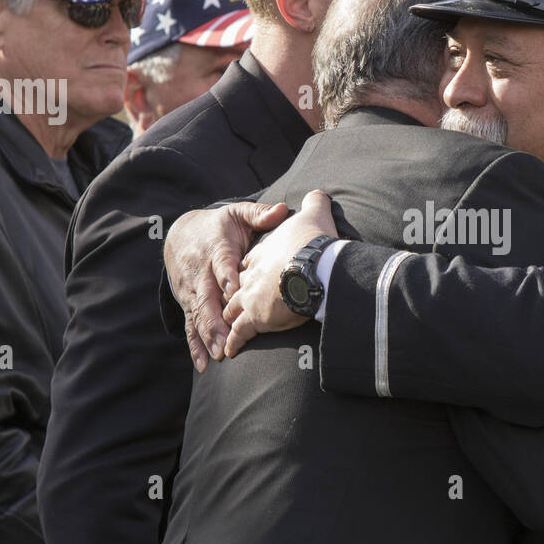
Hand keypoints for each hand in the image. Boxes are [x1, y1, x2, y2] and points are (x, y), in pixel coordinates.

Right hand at [165, 201, 289, 370]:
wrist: (181, 234)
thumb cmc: (220, 226)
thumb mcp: (237, 214)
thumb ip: (259, 214)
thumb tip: (282, 210)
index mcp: (217, 251)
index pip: (223, 265)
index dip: (228, 277)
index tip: (236, 290)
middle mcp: (202, 273)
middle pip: (208, 297)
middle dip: (216, 318)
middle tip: (226, 337)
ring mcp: (193, 291)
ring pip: (198, 315)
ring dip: (207, 336)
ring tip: (217, 354)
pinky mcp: (188, 304)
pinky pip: (190, 326)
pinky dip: (195, 345)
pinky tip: (203, 363)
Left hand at [223, 191, 338, 355]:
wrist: (314, 264)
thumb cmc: (313, 241)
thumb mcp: (314, 215)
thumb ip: (313, 204)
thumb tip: (319, 193)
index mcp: (262, 254)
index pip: (247, 265)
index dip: (245, 273)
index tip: (245, 280)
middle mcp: (251, 276)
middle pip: (234, 289)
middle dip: (230, 299)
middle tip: (228, 309)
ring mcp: (249, 298)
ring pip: (231, 311)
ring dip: (227, 322)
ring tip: (225, 333)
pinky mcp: (254, 318)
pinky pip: (239, 334)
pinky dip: (234, 342)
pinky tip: (231, 351)